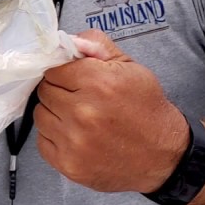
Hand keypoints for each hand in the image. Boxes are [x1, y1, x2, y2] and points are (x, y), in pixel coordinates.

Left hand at [34, 30, 188, 192]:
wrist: (163, 155)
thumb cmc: (146, 109)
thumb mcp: (131, 68)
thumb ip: (97, 46)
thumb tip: (67, 40)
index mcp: (98, 83)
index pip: (53, 70)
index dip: (64, 73)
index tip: (74, 80)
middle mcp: (83, 112)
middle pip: (45, 91)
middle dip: (59, 92)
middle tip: (78, 98)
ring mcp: (74, 141)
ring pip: (40, 115)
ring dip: (54, 114)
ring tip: (77, 117)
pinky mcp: (69, 164)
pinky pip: (42, 142)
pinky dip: (54, 137)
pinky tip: (75, 136)